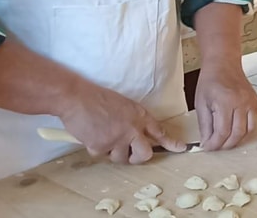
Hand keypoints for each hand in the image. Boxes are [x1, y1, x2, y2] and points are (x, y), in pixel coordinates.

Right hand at [58, 82, 185, 163]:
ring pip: (120, 158)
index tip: (180, 148)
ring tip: (103, 136)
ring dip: (113, 152)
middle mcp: (132, 129)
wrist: (77, 98)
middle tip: (129, 154)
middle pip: (144, 154)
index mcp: (140, 116)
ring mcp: (117, 139)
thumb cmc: (97, 98)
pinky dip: (95, 148)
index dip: (170, 143)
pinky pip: (101, 155)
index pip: (159, 132)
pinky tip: (91, 134)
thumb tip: (138, 134)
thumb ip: (134, 119)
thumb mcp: (124, 105)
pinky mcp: (101, 146)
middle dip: (137, 158)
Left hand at [194, 60, 256, 150]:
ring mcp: (250, 102)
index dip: (214, 144)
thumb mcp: (201, 103)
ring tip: (225, 141)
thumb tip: (207, 142)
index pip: (222, 132)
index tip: (207, 147)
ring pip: (247, 131)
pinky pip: (253, 123)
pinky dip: (244, 131)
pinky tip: (234, 131)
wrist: (223, 64)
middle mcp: (241, 102)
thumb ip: (205, 125)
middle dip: (225, 145)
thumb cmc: (210, 81)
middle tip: (215, 146)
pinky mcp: (255, 102)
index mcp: (225, 102)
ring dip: (236, 140)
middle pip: (236, 134)